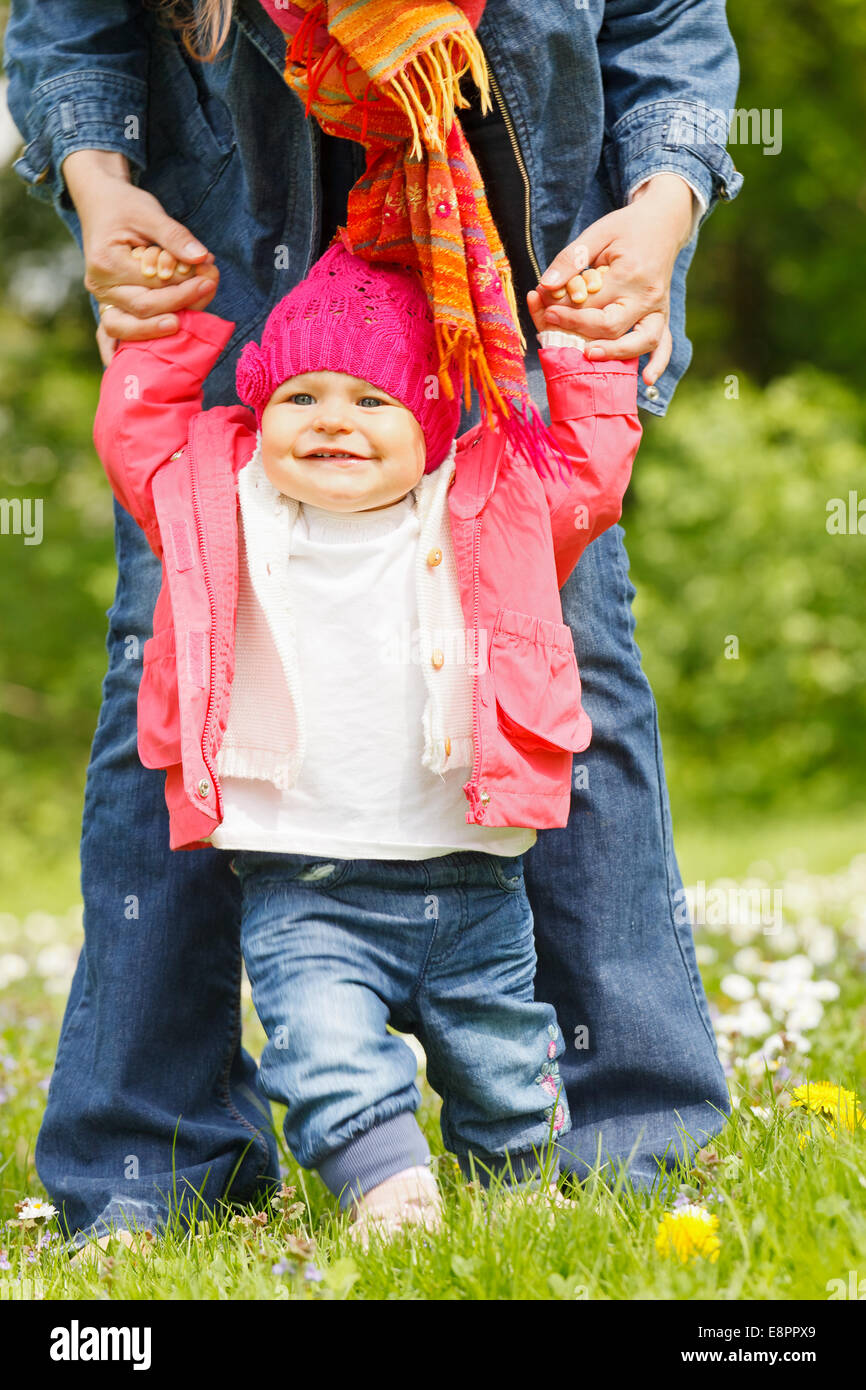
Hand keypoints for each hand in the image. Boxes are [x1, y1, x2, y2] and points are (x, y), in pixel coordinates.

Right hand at [61, 150, 219, 361]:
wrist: (100, 202)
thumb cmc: (125, 205)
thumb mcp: (150, 211)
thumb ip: (175, 236)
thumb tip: (202, 257)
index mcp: (106, 262)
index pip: (151, 285)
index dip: (183, 286)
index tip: (210, 275)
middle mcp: (99, 285)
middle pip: (142, 309)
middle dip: (178, 303)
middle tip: (207, 289)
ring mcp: (101, 298)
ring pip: (125, 328)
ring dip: (155, 330)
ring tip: (182, 324)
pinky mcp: (107, 304)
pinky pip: (109, 334)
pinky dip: (117, 351)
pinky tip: (125, 367)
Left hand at [531, 174, 695, 386]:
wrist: (664, 223)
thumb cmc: (626, 228)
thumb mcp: (597, 233)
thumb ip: (572, 258)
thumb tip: (546, 285)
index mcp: (631, 273)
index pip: (592, 303)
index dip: (565, 310)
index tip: (544, 306)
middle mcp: (648, 295)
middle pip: (612, 326)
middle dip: (580, 330)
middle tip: (552, 326)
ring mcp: (659, 308)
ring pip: (641, 341)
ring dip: (615, 353)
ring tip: (589, 355)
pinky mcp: (663, 315)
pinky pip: (664, 343)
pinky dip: (658, 363)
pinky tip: (647, 380)